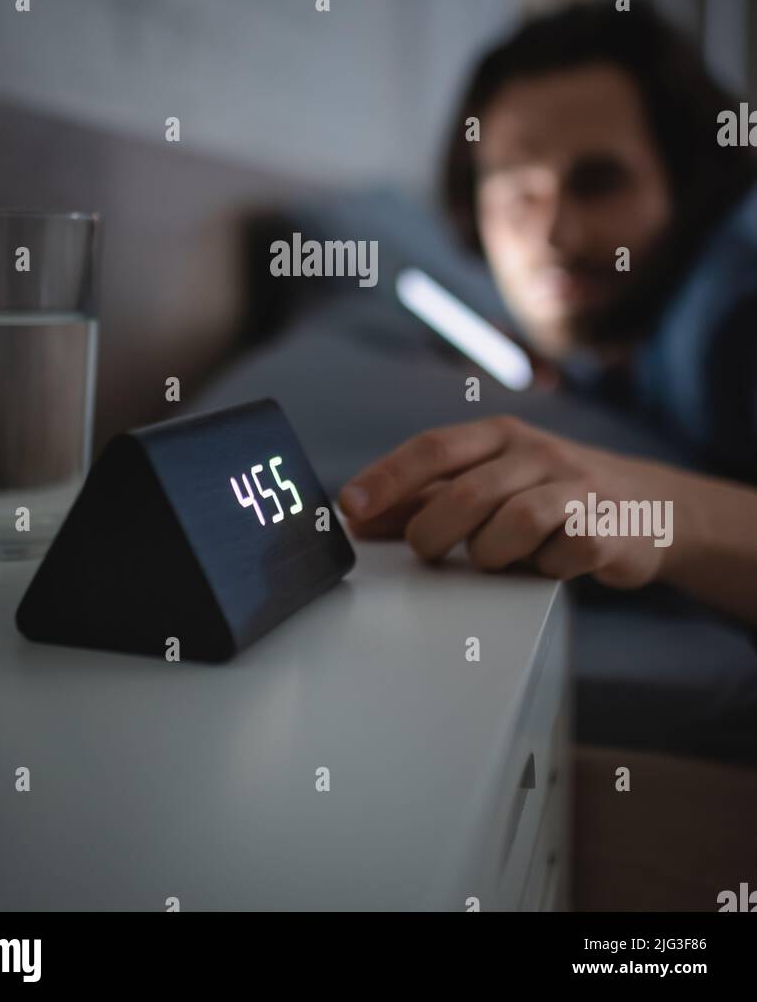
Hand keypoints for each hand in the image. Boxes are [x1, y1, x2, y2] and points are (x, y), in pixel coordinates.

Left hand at [338, 416, 679, 588]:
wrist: (652, 508)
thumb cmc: (553, 495)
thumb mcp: (490, 484)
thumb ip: (426, 499)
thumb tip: (357, 515)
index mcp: (500, 435)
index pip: (433, 448)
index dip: (387, 478)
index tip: (350, 508)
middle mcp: (537, 452)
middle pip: (466, 493)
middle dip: (434, 532)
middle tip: (428, 553)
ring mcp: (576, 486)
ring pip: (512, 524)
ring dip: (491, 554)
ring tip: (497, 559)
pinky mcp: (608, 526)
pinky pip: (562, 554)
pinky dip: (544, 568)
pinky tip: (547, 564)